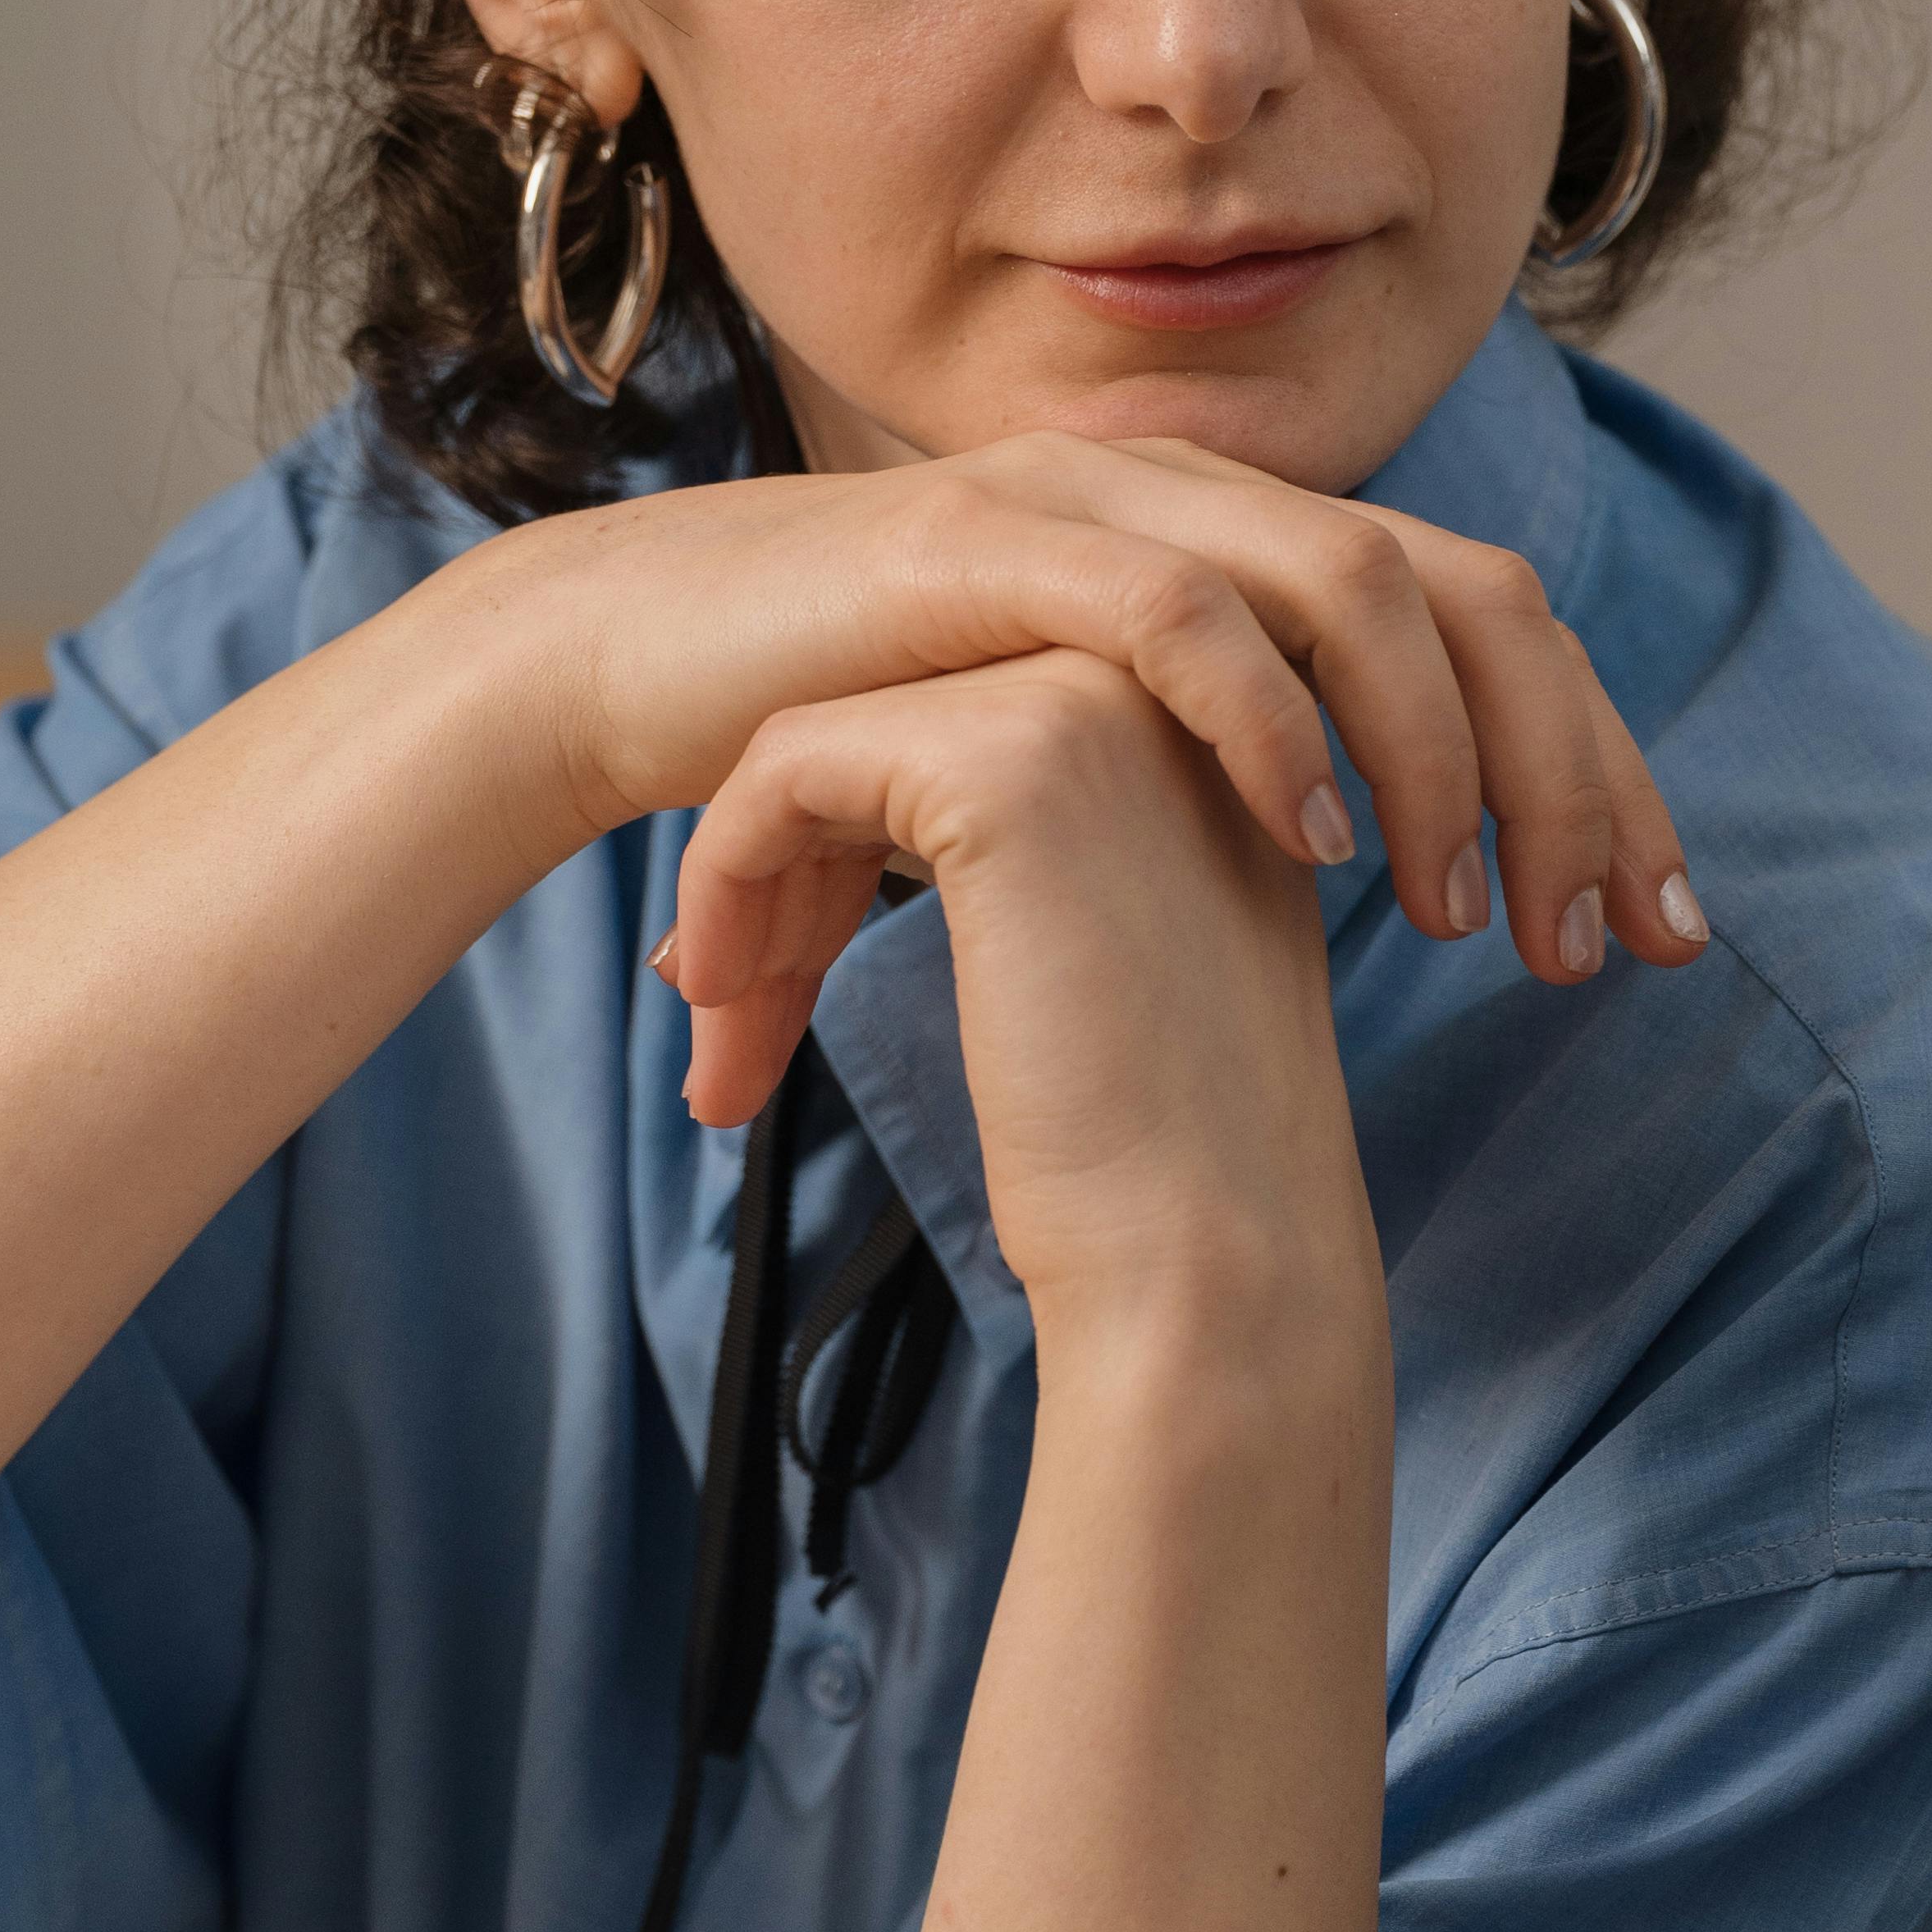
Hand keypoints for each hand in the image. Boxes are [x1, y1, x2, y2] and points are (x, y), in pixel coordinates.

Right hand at [487, 432, 1703, 1078]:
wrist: (642, 667)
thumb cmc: (864, 727)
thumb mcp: (1090, 759)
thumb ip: (1225, 787)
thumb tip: (1362, 878)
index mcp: (1250, 542)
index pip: (1494, 630)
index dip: (1600, 770)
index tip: (1660, 930)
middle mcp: (1200, 495)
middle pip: (1474, 598)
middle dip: (1572, 772)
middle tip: (1613, 942)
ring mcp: (1097, 502)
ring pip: (1358, 585)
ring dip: (1442, 753)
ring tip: (1475, 916)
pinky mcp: (988, 545)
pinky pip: (1180, 613)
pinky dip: (1271, 722)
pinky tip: (1318, 843)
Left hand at [659, 651, 1374, 1335]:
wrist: (1212, 1254)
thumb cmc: (1166, 1154)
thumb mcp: (1124, 950)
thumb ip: (1050, 860)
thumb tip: (870, 828)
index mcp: (1200, 723)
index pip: (968, 730)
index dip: (854, 853)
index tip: (793, 982)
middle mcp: (1155, 678)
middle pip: (890, 726)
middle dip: (789, 876)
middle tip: (731, 1026)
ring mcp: (1085, 702)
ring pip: (824, 741)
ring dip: (745, 886)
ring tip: (720, 1029)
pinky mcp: (1000, 764)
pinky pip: (789, 768)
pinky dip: (723, 871)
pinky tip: (719, 989)